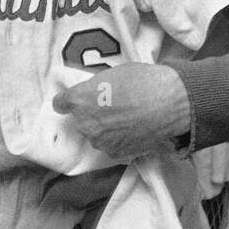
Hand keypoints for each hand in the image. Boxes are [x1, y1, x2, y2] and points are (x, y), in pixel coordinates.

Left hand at [51, 63, 191, 162]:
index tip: (75, 101)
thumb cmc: (141, 80)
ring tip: (126, 120)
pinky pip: (111, 146)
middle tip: (112, 107)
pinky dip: (118, 140)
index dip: (67, 102)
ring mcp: (99, 141)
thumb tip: (95, 94)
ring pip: (96, 135)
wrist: (167, 103)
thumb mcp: (112, 74)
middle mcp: (84, 123)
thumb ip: (96, 88)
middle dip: (92, 115)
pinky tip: (133, 130)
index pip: (60, 104)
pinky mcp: (115, 153)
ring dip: (105, 129)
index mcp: (79, 99)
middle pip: (81, 120)